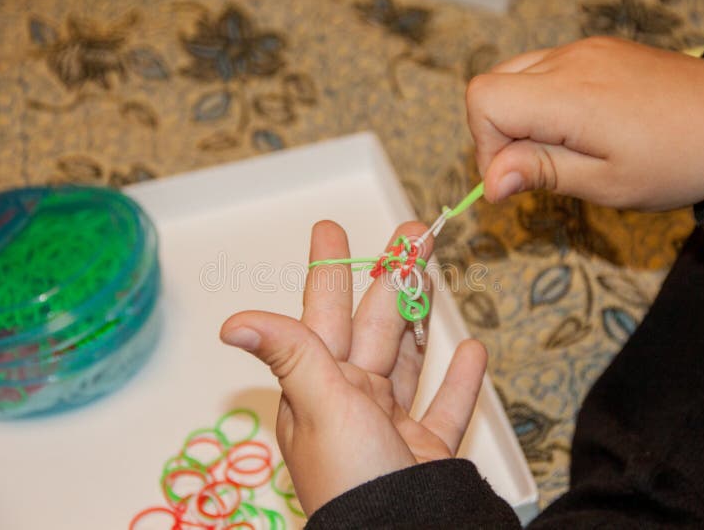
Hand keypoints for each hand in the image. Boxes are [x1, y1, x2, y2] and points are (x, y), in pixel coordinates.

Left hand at [220, 220, 487, 515]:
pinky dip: (460, 381)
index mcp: (319, 385)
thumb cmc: (351, 474)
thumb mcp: (319, 406)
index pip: (323, 312)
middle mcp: (351, 399)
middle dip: (394, 274)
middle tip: (414, 230)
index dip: (328, 269)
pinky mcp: (426, 451)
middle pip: (376, 323)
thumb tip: (230, 322)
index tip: (329, 227)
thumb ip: (290, 355)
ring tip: (436, 274)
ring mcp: (390, 425)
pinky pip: (446, 407)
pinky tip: (473, 350)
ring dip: (423, 315)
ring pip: (408, 357)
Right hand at [466, 36, 703, 210]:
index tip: (514, 176)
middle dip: (499, 132)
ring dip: (521, 117)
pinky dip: (543, 102)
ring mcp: (585, 50)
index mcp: (569, 94)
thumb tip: (489, 183)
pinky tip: (578, 127)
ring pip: (515, 76)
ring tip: (560, 147)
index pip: (484, 99)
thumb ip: (541, 173)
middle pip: (492, 84)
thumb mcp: (606, 183)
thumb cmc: (677, 160)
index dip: (484, 143)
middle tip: (537, 167)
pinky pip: (545, 70)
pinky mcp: (598, 51)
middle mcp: (571, 60)